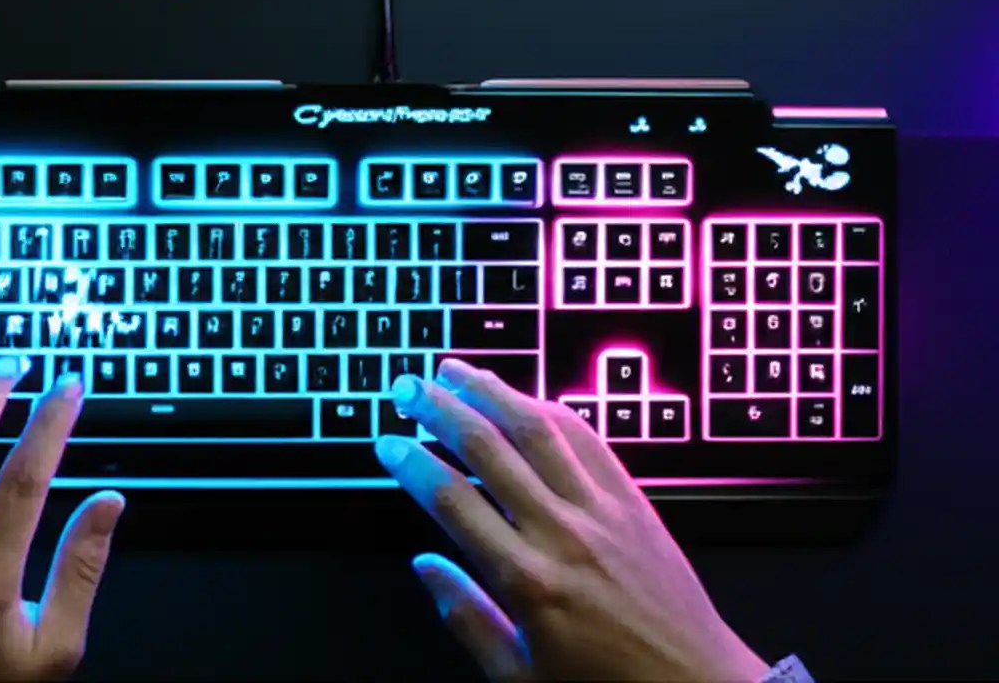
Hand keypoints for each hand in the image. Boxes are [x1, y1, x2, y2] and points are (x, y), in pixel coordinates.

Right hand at [377, 359, 768, 681]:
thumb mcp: (519, 676)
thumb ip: (467, 618)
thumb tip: (425, 567)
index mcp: (526, 581)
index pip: (451, 501)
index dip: (411, 464)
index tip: (388, 443)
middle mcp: (561, 532)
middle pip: (488, 448)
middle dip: (440, 409)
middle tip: (409, 388)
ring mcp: (602, 510)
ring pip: (538, 428)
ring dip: (493, 391)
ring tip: (458, 372)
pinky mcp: (634, 502)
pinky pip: (589, 440)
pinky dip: (553, 411)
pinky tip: (529, 400)